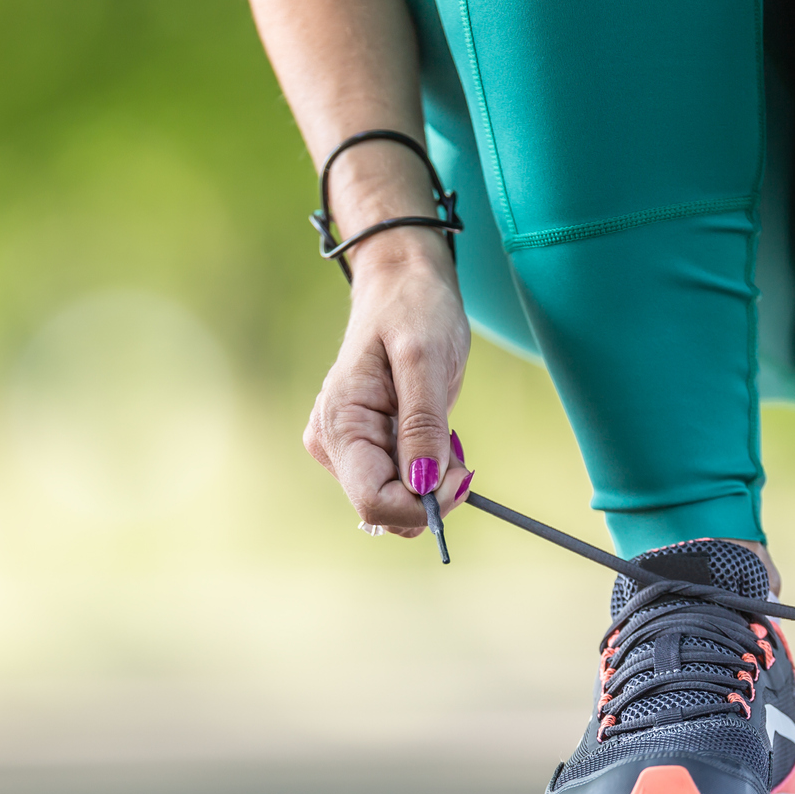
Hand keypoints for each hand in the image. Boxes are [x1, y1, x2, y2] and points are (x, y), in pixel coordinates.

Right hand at [303, 232, 473, 536]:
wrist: (402, 284)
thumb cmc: (415, 311)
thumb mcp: (426, 361)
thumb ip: (423, 426)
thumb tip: (424, 487)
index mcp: (339, 423)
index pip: (373, 502)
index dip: (422, 504)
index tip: (462, 476)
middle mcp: (332, 442)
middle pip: (382, 509)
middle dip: (428, 494)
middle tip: (458, 454)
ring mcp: (344, 447)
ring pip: (391, 502)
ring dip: (428, 483)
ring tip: (443, 434)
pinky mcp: (361, 446)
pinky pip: (394, 484)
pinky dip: (423, 473)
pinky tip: (432, 437)